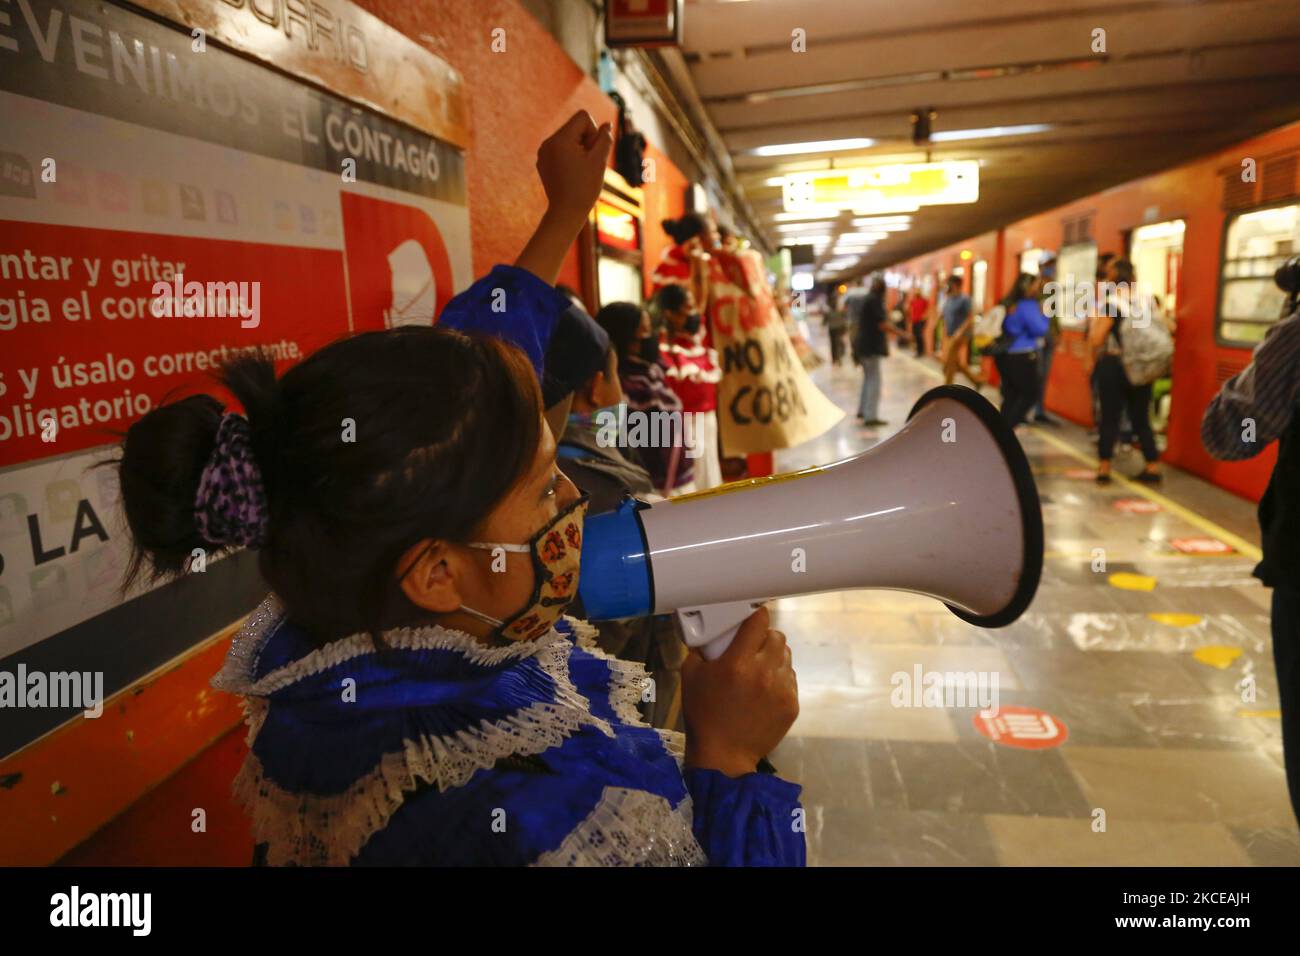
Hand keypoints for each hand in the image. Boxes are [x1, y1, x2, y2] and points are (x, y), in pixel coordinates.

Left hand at [536, 110, 611, 223]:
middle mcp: (548, 142)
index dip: (593, 132)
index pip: (583, 117)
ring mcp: (543, 152)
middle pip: (575, 126)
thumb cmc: (585, 188)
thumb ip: (605, 139)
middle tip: (586, 164)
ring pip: (568, 138)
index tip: (592, 152)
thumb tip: (606, 124)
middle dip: (586, 140)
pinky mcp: (542, 162)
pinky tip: (571, 174)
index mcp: (560, 139)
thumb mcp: (599, 161)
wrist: (565, 213)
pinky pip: (560, 149)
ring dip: (579, 149)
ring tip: (579, 170)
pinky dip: (569, 157)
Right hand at [682, 605, 798, 776]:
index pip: (758, 621)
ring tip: (759, 669)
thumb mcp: (691, 676)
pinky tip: (765, 688)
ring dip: (773, 656)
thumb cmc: (704, 714)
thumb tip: (710, 632)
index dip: (755, 615)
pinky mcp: (792, 705)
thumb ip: (701, 648)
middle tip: (752, 646)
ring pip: (786, 656)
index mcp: (737, 662)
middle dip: (764, 637)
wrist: (723, 755)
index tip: (751, 617)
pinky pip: (790, 678)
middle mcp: (763, 672)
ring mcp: (781, 689)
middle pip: (777, 636)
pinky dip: (779, 678)